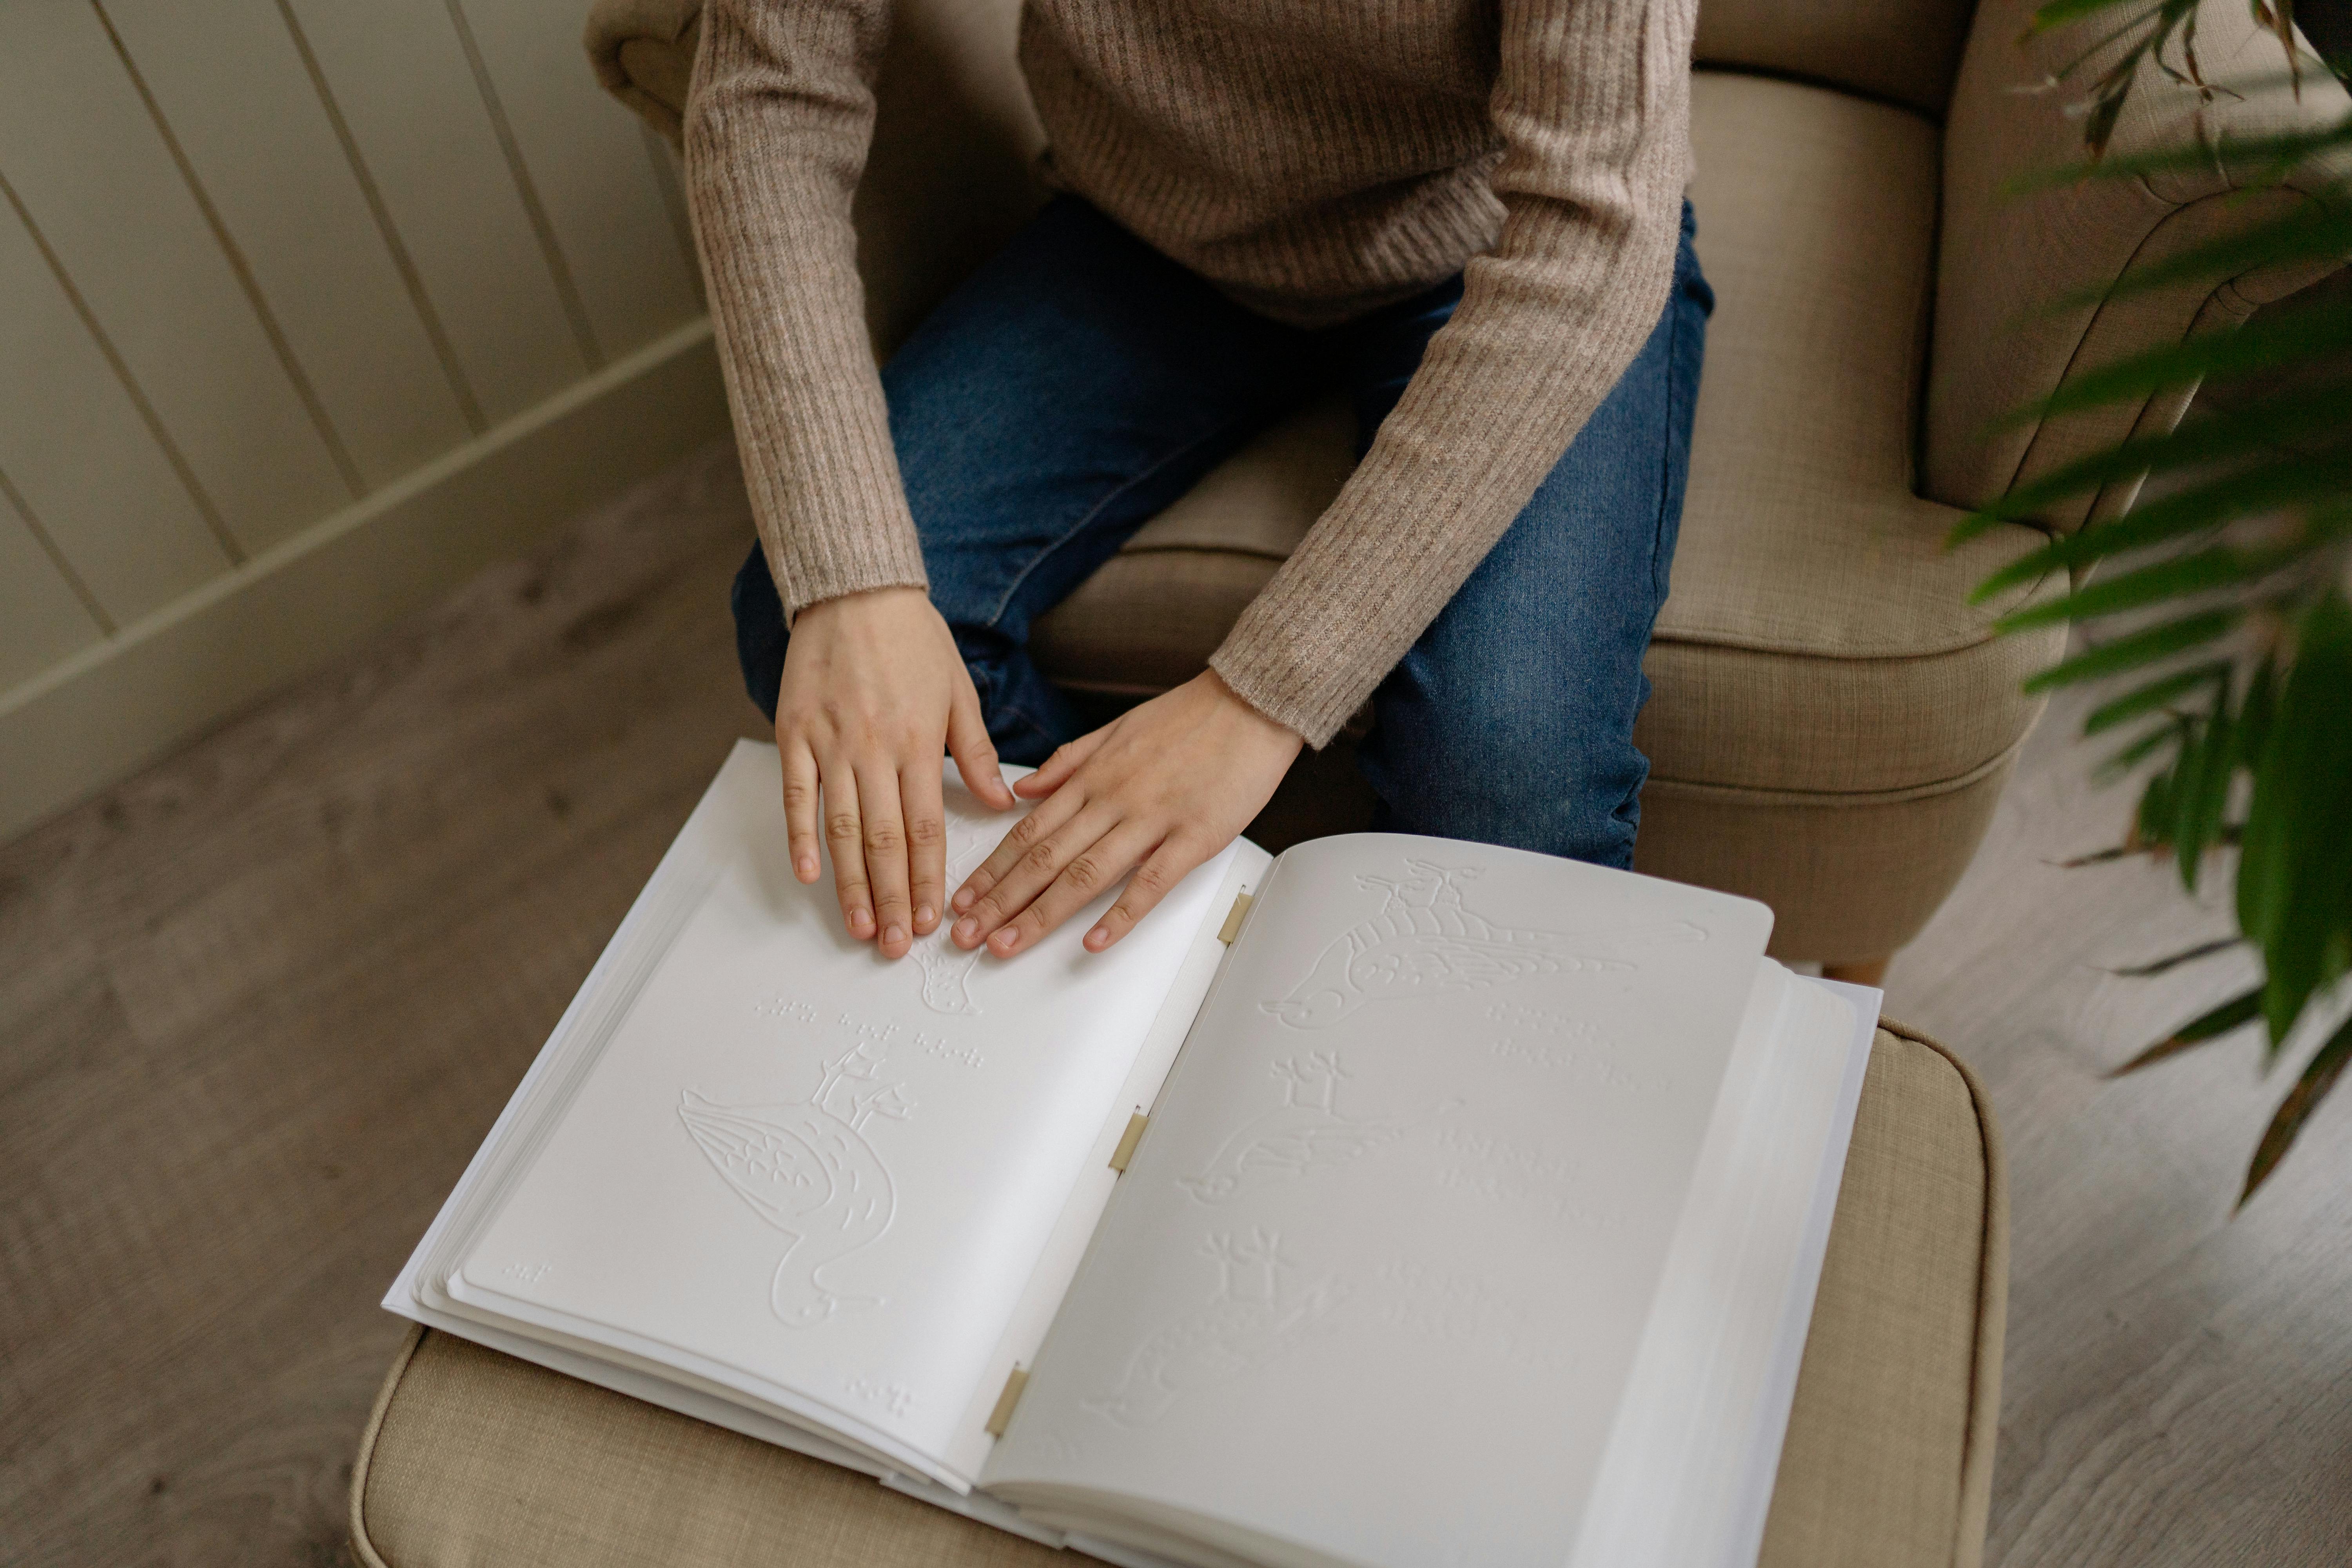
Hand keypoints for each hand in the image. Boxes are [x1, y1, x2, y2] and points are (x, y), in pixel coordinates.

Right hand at [775, 586, 1013, 957]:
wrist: (854, 587)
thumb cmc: (911, 637)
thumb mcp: (959, 690)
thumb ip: (977, 752)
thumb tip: (1001, 801)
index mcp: (920, 741)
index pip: (926, 827)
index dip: (927, 880)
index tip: (932, 921)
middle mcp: (874, 748)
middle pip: (884, 840)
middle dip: (891, 898)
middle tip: (896, 946)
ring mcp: (830, 742)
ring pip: (841, 827)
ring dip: (850, 883)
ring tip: (860, 926)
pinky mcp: (794, 732)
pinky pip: (796, 794)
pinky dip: (801, 836)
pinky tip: (809, 874)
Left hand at [949, 671, 1302, 956]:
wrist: (1250, 700)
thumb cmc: (1190, 716)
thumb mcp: (1116, 728)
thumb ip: (1068, 761)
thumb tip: (1023, 787)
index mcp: (1092, 776)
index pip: (1027, 831)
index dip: (991, 870)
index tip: (963, 898)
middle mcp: (1113, 799)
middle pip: (1043, 858)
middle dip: (999, 902)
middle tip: (966, 934)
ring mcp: (1152, 819)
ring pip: (1083, 874)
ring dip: (1039, 914)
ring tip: (1006, 944)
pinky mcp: (1193, 836)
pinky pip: (1150, 882)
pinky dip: (1120, 914)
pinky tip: (1093, 940)